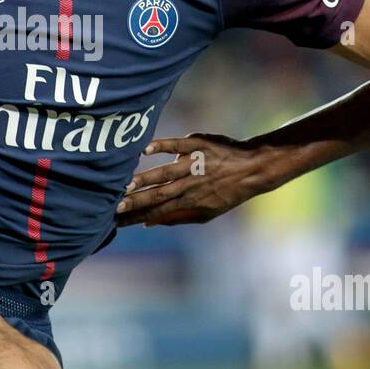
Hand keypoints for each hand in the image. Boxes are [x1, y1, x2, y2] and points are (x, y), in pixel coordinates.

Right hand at [117, 132, 279, 226]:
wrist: (254, 168)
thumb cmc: (228, 192)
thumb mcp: (206, 213)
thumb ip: (177, 218)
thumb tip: (150, 223)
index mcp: (191, 203)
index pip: (158, 212)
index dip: (137, 217)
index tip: (116, 220)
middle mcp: (191, 185)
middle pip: (159, 195)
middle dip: (136, 201)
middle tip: (115, 206)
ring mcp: (194, 164)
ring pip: (166, 173)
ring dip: (145, 179)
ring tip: (125, 184)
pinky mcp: (198, 145)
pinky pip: (177, 144)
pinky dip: (162, 146)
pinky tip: (145, 149)